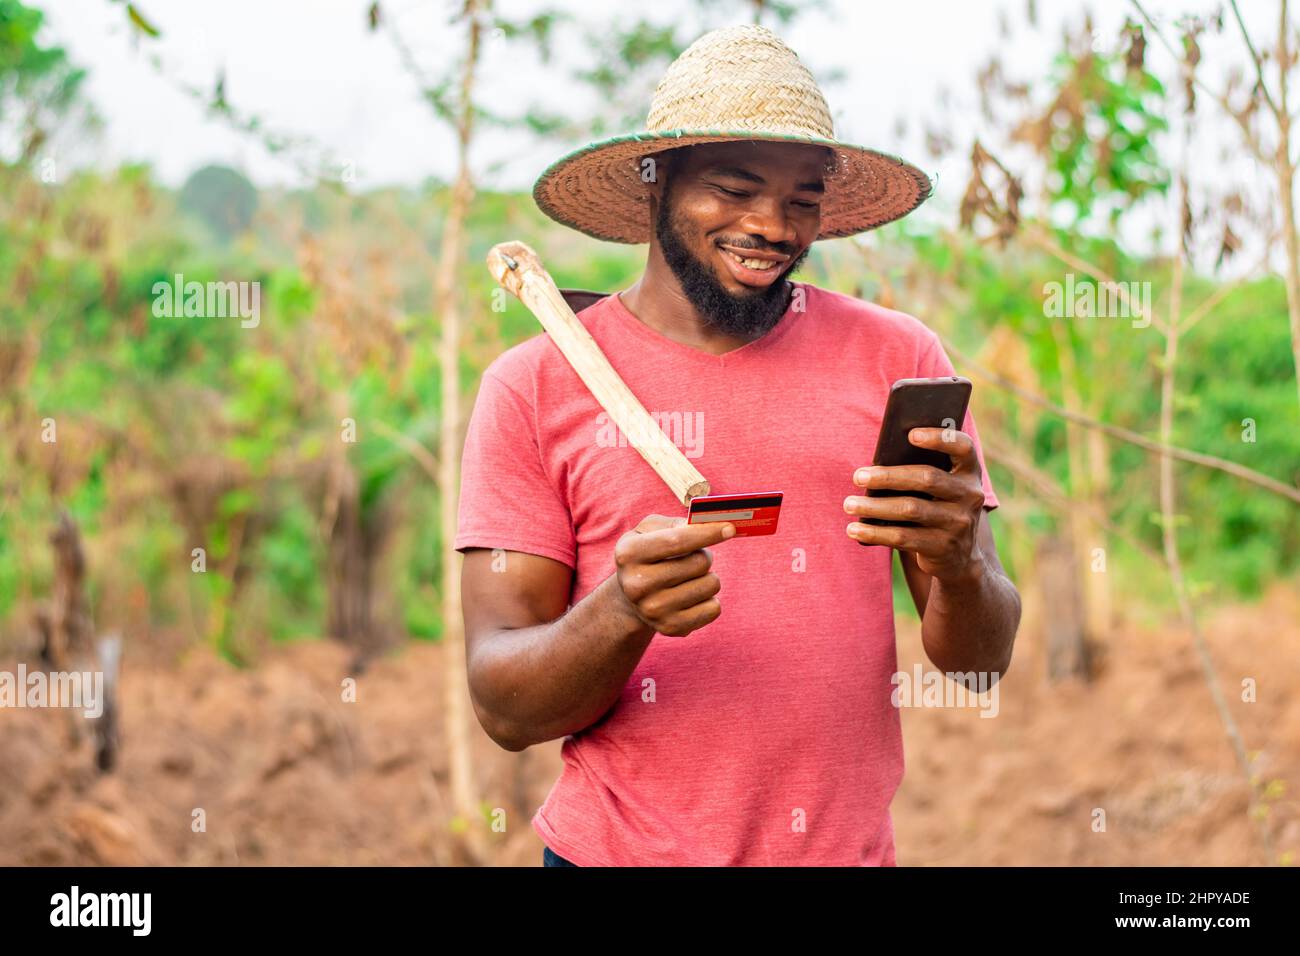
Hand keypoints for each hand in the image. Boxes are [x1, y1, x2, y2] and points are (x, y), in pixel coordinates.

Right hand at [611, 514, 733, 636]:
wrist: (631, 597)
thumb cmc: (647, 554)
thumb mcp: (649, 530)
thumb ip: (676, 524)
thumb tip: (707, 525)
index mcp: (629, 554)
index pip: (676, 541)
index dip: (707, 533)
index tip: (730, 528)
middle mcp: (636, 585)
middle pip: (698, 563)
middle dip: (705, 555)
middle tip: (695, 557)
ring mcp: (653, 610)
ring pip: (711, 585)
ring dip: (708, 576)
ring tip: (691, 578)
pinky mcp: (671, 628)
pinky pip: (714, 608)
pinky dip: (710, 598)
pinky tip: (692, 597)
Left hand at [843, 427, 986, 582]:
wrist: (959, 557)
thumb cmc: (937, 507)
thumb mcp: (940, 488)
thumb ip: (921, 471)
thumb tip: (875, 465)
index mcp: (969, 472)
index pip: (963, 447)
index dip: (939, 438)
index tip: (911, 435)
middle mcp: (969, 495)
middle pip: (926, 478)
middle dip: (888, 476)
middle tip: (858, 476)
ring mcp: (958, 523)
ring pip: (911, 509)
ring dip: (874, 506)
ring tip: (849, 504)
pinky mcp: (943, 548)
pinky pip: (904, 537)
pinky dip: (875, 533)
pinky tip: (854, 529)